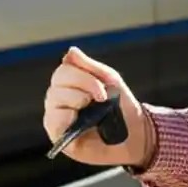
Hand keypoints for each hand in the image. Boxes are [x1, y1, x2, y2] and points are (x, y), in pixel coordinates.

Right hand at [43, 47, 154, 167]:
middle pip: (58, 80)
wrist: (135, 135)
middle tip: (103, 99)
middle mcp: (59, 98)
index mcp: (70, 84)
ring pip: (54, 97)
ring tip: (94, 113)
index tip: (104, 88)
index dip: (84, 76)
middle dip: (84, 85)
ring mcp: (56, 116)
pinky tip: (81, 123)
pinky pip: (53, 120)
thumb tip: (71, 50)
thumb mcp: (109, 81)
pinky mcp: (58, 135)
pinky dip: (67, 118)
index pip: (64, 69)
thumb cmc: (121, 108)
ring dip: (77, 100)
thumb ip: (89, 67)